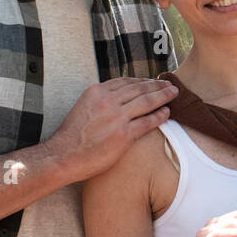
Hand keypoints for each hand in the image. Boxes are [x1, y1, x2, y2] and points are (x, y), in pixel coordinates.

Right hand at [47, 78, 178, 182]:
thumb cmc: (71, 136)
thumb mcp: (83, 107)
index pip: (126, 81)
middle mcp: (107, 101)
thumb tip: (117, 98)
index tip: (152, 81)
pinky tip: (167, 113)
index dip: (142, 80)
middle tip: (170, 84)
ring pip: (147, 101)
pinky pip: (148, 122)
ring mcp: (116, 118)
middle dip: (157, 85)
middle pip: (140, 88)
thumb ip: (100, 100)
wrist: (63, 156)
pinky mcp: (124, 135)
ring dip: (163, 96)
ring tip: (174, 94)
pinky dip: (160, 115)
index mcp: (96, 92)